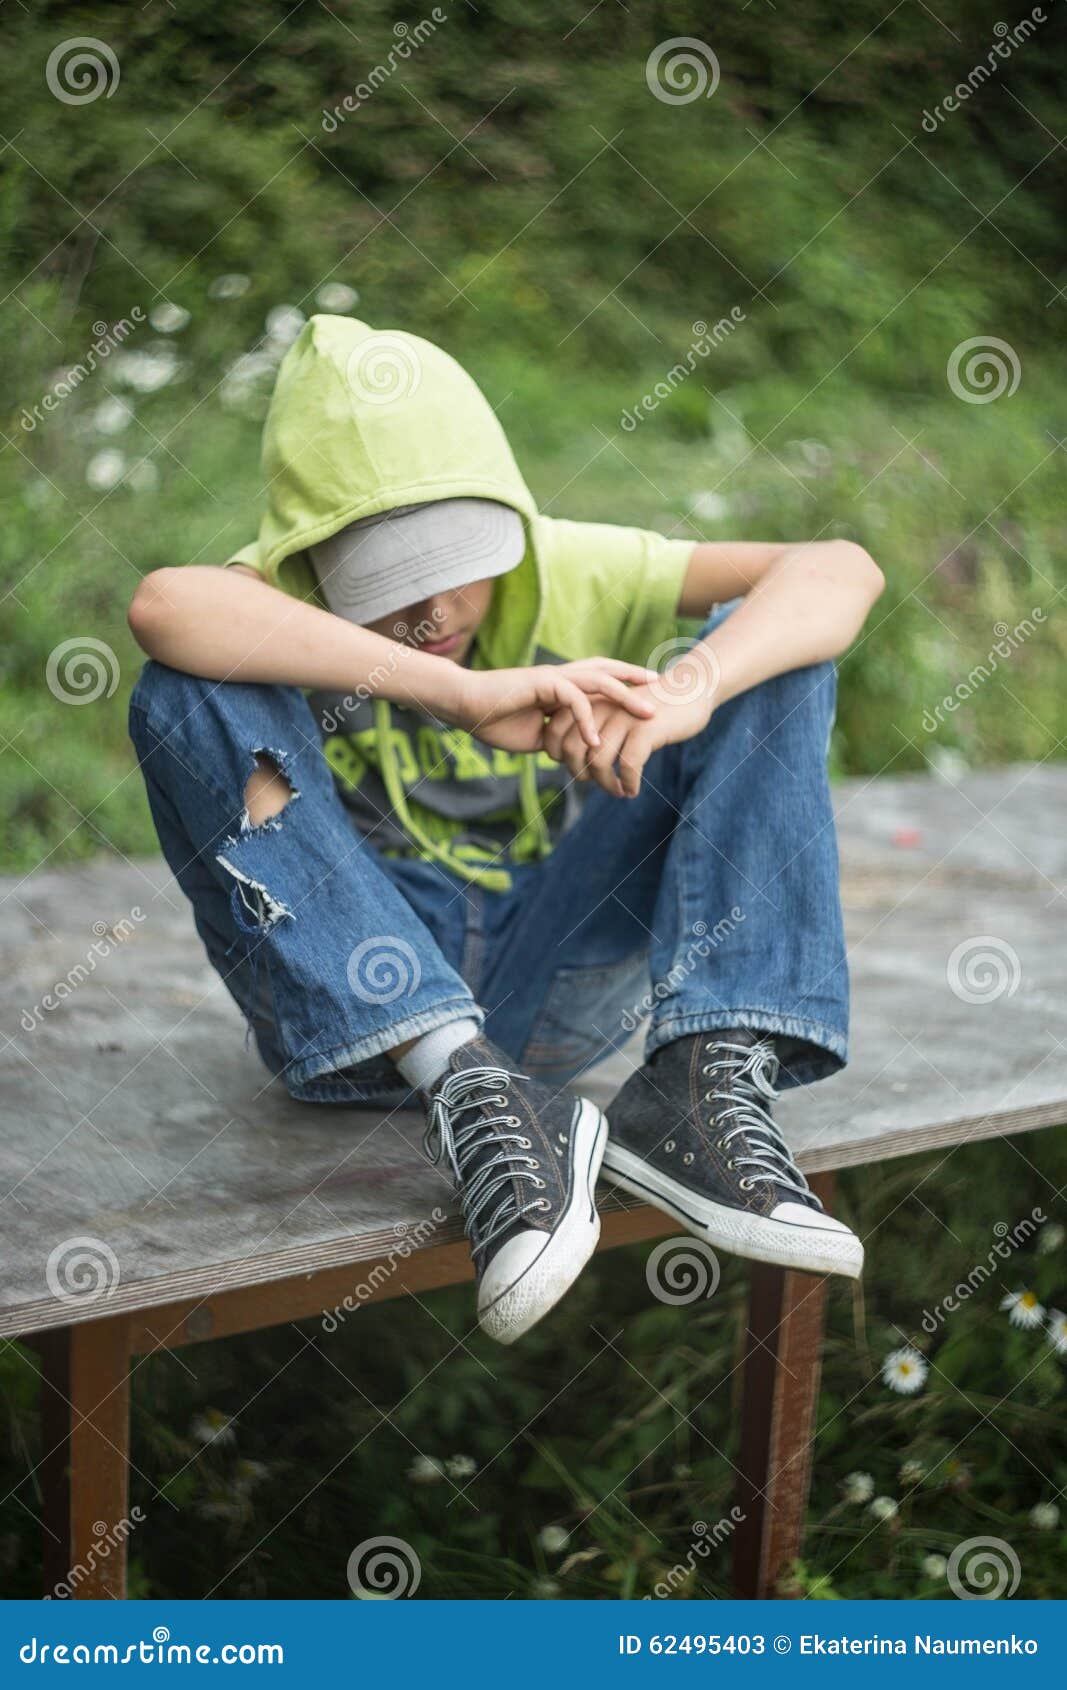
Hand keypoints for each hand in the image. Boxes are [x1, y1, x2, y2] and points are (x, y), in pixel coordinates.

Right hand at [442, 657, 659, 753]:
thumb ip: (560, 738)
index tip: (651, 695)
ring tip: (647, 712)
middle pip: (607, 670)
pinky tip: (596, 740)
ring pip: (598, 681)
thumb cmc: (495, 720)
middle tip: (664, 689)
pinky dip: (586, 720)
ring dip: (625, 696)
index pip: (600, 680)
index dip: (625, 684)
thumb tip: (577, 753)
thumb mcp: (536, 736)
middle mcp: (560, 677)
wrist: (465, 707)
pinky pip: (572, 700)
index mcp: (560, 687)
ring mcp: (552, 678)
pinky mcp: (540, 683)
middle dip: (636, 679)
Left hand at [544, 653, 718, 795]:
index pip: (556, 733)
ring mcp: (624, 717)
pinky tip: (632, 790)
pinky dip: (629, 783)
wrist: (690, 689)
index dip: (560, 757)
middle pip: (572, 749)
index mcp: (590, 702)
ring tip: (617, 791)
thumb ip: (596, 729)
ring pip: (599, 761)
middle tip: (596, 784)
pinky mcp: (646, 728)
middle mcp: (602, 707)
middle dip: (580, 773)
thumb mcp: (617, 714)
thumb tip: (576, 761)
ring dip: (606, 784)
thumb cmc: (652, 708)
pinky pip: (629, 764)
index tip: (578, 770)